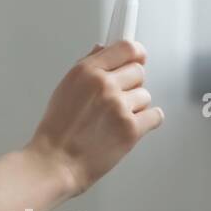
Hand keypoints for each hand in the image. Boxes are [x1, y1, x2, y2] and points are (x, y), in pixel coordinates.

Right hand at [26, 39, 163, 196]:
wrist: (55, 162)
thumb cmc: (56, 131)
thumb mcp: (65, 89)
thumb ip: (87, 67)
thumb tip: (102, 50)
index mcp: (86, 72)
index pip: (126, 48)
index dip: (136, 53)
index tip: (138, 56)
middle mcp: (104, 85)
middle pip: (139, 71)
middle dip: (131, 84)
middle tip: (117, 99)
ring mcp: (119, 106)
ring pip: (145, 96)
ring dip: (135, 107)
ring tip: (114, 120)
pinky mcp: (131, 128)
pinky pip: (155, 116)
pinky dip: (146, 123)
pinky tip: (127, 128)